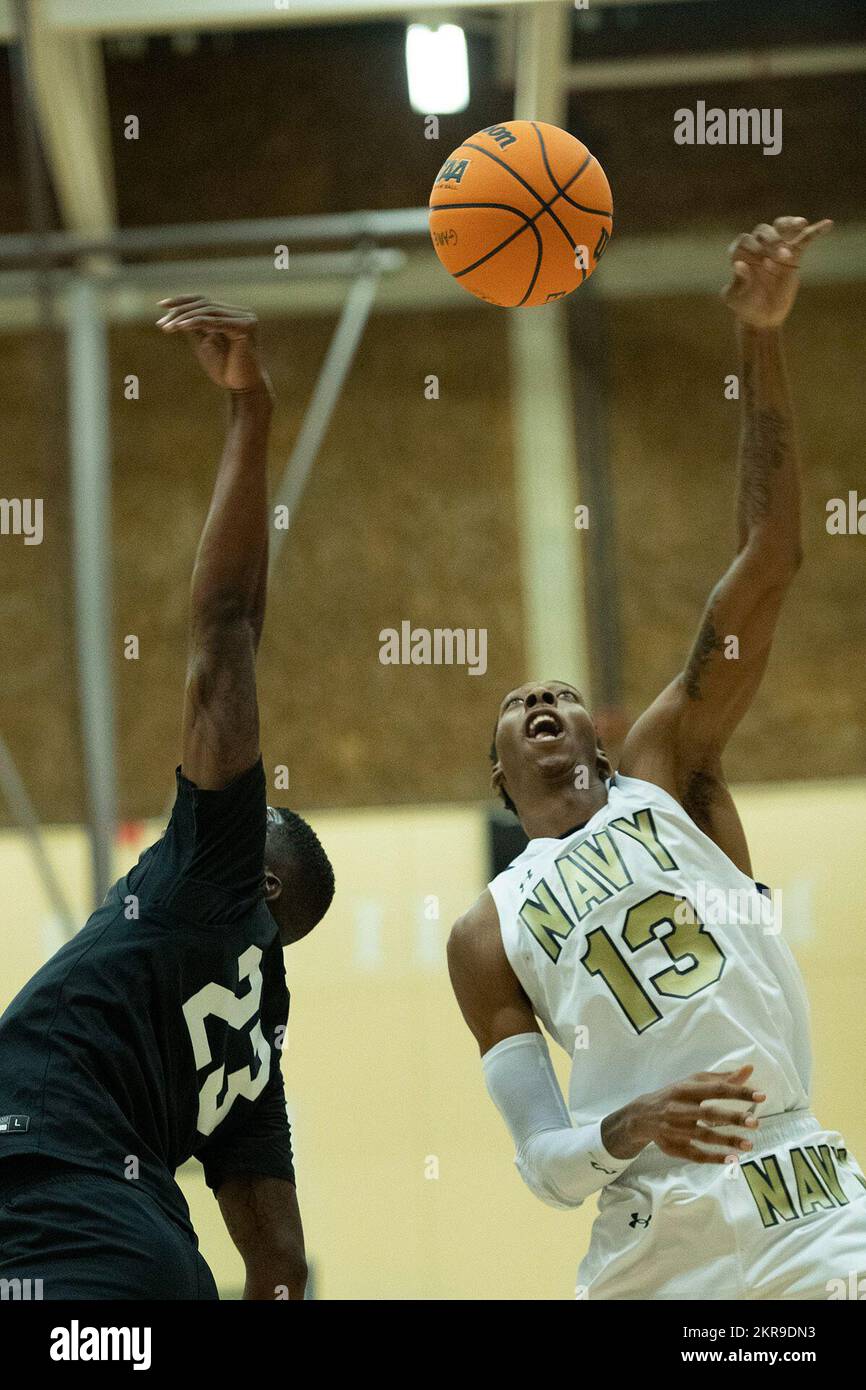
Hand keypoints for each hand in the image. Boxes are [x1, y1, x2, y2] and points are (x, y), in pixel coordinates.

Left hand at [156, 297, 270, 393]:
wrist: (243, 390)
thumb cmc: (226, 371)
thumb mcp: (205, 343)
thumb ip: (195, 327)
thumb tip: (175, 312)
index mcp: (234, 315)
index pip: (204, 301)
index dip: (182, 300)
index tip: (161, 305)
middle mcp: (242, 313)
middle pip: (204, 304)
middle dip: (180, 312)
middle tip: (161, 324)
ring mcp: (246, 318)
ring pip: (207, 310)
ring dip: (184, 318)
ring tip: (166, 327)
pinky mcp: (245, 327)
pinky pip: (215, 321)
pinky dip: (195, 322)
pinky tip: (180, 327)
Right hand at [603, 1065, 765, 1163]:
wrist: (642, 1116)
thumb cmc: (674, 1095)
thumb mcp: (693, 1082)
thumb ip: (722, 1078)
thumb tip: (749, 1069)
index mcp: (686, 1089)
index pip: (716, 1089)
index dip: (738, 1092)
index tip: (761, 1096)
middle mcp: (680, 1109)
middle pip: (709, 1114)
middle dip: (733, 1118)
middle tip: (755, 1122)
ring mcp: (676, 1130)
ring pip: (704, 1136)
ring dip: (727, 1141)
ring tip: (749, 1144)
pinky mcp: (674, 1147)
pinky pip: (696, 1154)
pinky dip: (714, 1158)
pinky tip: (731, 1159)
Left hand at [722, 217, 831, 328]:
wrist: (763, 317)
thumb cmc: (745, 307)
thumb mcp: (736, 298)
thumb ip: (737, 282)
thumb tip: (739, 265)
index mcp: (740, 254)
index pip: (745, 240)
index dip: (753, 246)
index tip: (761, 260)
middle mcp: (756, 247)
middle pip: (764, 231)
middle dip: (773, 239)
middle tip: (781, 256)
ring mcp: (775, 249)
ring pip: (782, 228)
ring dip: (790, 225)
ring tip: (801, 224)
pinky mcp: (793, 255)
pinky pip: (804, 239)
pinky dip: (815, 231)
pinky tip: (828, 224)